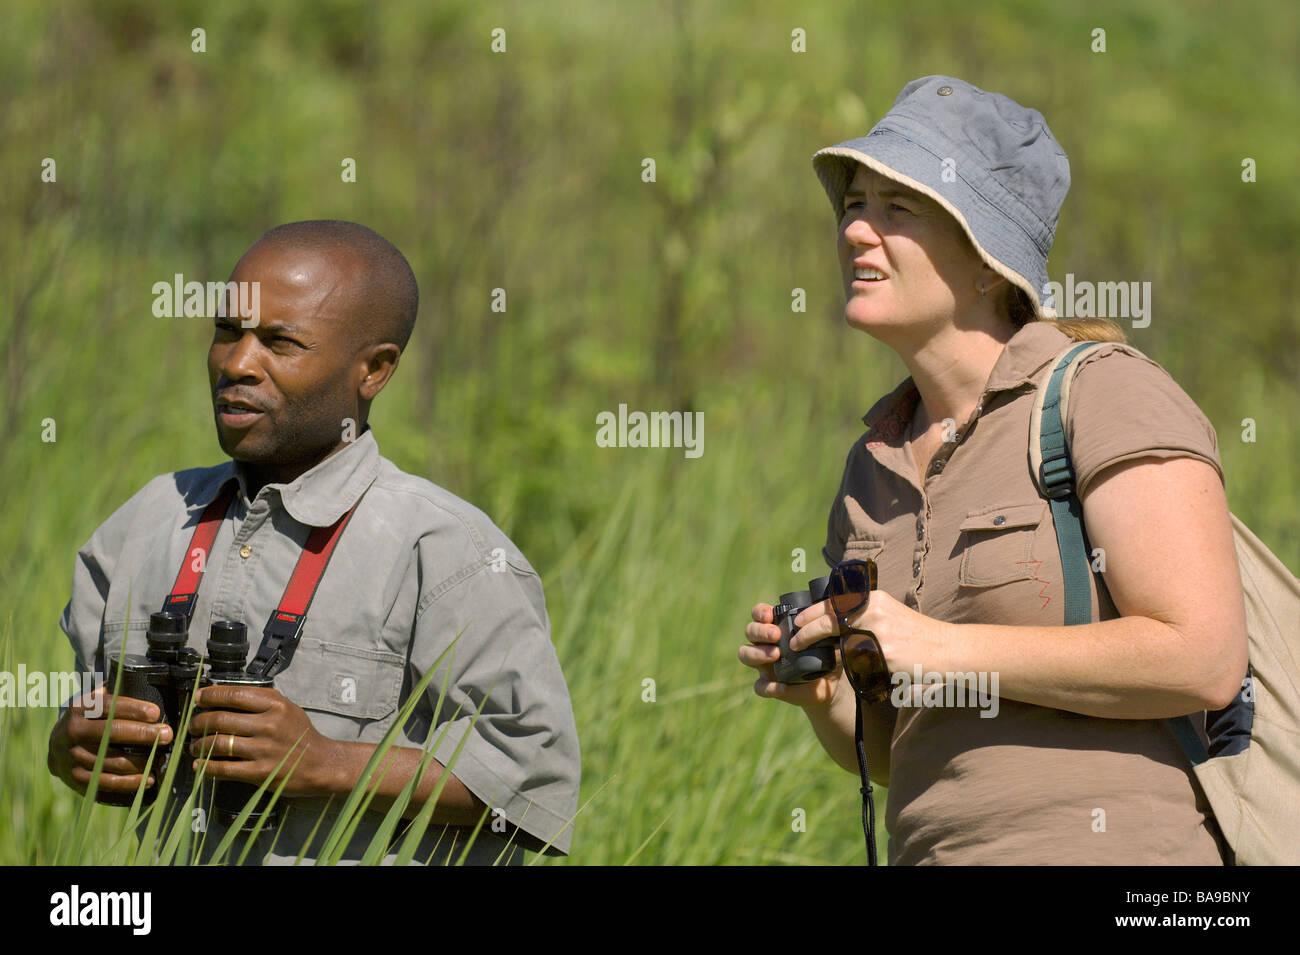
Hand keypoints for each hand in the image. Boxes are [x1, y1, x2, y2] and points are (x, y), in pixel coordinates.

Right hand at [47, 687, 172, 799]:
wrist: (57, 746)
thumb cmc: (89, 718)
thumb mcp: (95, 700)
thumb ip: (117, 691)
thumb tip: (151, 683)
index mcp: (80, 708)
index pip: (109, 706)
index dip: (134, 709)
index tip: (156, 713)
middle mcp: (73, 732)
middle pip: (113, 733)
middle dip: (144, 733)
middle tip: (168, 734)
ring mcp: (73, 757)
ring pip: (113, 761)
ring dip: (142, 761)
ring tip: (162, 758)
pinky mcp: (76, 778)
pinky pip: (107, 782)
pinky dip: (130, 782)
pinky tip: (149, 779)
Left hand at [189, 686, 338, 796]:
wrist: (321, 764)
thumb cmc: (301, 735)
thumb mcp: (289, 709)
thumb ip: (263, 700)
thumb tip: (227, 694)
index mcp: (276, 705)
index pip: (234, 695)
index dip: (210, 696)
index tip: (198, 698)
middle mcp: (269, 725)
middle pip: (220, 719)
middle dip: (198, 722)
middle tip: (192, 726)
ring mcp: (264, 749)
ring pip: (218, 743)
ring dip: (198, 745)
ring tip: (194, 746)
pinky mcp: (260, 772)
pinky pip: (224, 769)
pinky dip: (206, 766)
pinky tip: (199, 765)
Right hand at [741, 602, 846, 708]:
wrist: (831, 682)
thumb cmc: (826, 653)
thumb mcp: (827, 637)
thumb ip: (822, 625)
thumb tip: (822, 617)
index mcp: (776, 627)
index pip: (759, 614)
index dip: (760, 612)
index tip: (770, 615)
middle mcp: (765, 643)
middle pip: (750, 631)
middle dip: (760, 631)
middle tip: (777, 635)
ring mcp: (764, 664)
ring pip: (745, 654)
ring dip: (757, 653)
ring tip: (776, 654)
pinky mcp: (769, 685)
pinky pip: (759, 686)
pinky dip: (768, 686)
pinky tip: (781, 686)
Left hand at [790, 589, 952, 678]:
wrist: (947, 649)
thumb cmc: (917, 635)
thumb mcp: (888, 614)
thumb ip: (863, 614)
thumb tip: (833, 620)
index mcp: (873, 599)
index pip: (834, 602)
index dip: (812, 612)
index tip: (798, 621)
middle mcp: (874, 611)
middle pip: (830, 619)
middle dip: (808, 630)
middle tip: (793, 639)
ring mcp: (878, 633)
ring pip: (839, 642)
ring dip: (821, 648)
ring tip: (804, 652)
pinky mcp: (884, 654)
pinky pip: (857, 662)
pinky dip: (846, 666)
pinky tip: (839, 669)